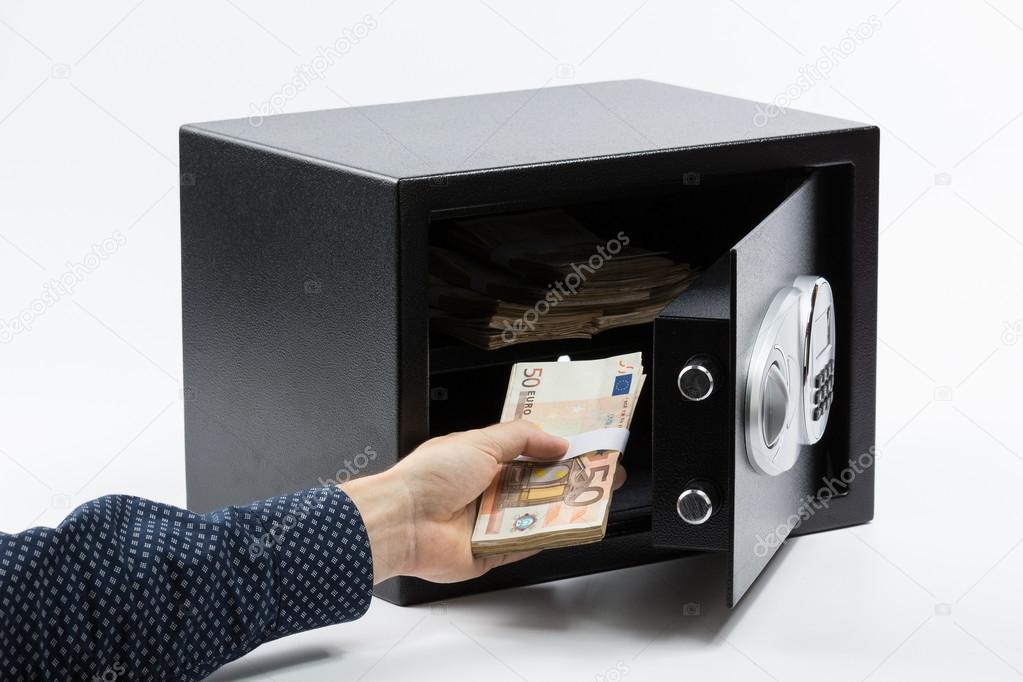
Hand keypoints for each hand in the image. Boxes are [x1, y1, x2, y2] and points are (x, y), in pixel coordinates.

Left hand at [341, 421, 624, 583]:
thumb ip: (522, 437)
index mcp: (480, 459)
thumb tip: (556, 439)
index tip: (581, 445)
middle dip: (565, 479)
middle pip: (535, 484)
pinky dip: (545, 536)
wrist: (402, 522)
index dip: (553, 448)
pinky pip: (525, 544)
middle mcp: (485, 490)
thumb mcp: (479, 441)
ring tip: (591, 497)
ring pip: (535, 514)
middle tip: (597, 473)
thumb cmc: (428, 477)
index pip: (525, 451)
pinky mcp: (490, 552)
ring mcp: (488, 522)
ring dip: (560, 507)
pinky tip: (567, 525)